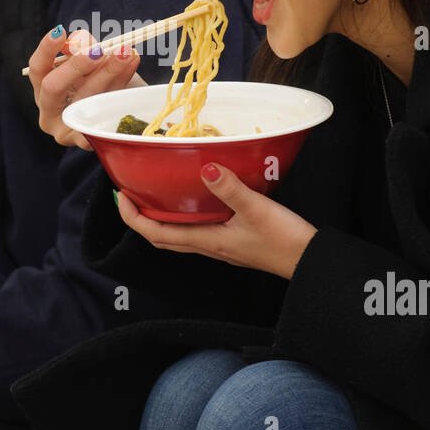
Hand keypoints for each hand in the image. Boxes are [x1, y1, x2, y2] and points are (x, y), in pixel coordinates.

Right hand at [27, 26, 143, 149]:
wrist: (131, 110)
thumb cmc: (107, 80)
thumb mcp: (94, 59)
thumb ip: (85, 47)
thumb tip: (78, 44)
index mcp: (45, 87)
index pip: (38, 68)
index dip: (46, 49)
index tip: (61, 32)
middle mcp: (49, 110)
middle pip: (53, 86)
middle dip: (76, 66)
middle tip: (99, 51)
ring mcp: (64, 129)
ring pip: (82, 101)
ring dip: (107, 74)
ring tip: (126, 53)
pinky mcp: (84, 142)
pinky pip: (98, 125)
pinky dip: (114, 106)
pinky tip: (127, 95)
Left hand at [116, 163, 317, 279]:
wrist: (308, 262)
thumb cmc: (283, 239)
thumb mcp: (256, 208)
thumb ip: (229, 188)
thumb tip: (203, 168)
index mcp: (207, 241)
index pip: (156, 233)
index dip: (133, 218)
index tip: (121, 197)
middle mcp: (208, 247)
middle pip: (162, 238)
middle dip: (140, 219)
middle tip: (130, 195)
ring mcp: (220, 247)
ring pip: (179, 236)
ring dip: (160, 219)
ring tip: (154, 195)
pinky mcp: (232, 243)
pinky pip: (197, 232)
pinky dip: (184, 218)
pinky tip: (193, 201)